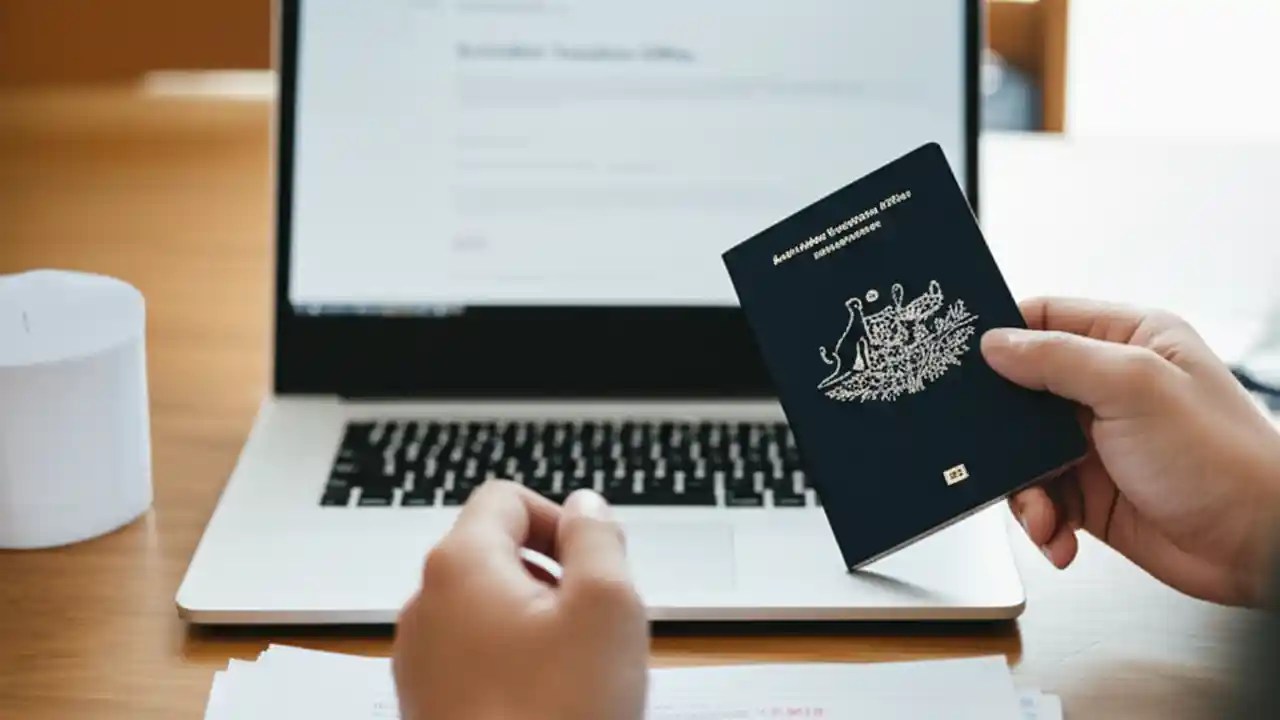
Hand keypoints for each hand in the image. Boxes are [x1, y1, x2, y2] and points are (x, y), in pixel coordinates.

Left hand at [393, 482, 648, 719]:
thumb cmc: (556, 717)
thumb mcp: (607, 606)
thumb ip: (599, 538)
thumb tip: (586, 506)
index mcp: (460, 565)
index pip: (505, 499)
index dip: (560, 520)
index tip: (593, 565)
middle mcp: (426, 606)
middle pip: (497, 555)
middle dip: (554, 579)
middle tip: (595, 627)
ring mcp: (421, 660)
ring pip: (489, 611)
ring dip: (538, 627)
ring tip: (575, 675)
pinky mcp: (428, 705)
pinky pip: (477, 660)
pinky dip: (517, 668)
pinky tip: (549, 706)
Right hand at [981, 298, 1279, 606]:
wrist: (1259, 547)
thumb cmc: (1223, 459)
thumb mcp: (1134, 388)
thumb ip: (1057, 359)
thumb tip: (995, 343)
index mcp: (1127, 340)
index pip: (1043, 319)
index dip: (999, 336)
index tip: (961, 359)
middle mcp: (1109, 387)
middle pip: (1020, 391)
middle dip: (1003, 430)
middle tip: (987, 448)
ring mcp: (1097, 441)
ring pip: (1022, 453)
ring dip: (1023, 489)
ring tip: (1044, 513)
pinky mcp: (1091, 492)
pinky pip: (1040, 498)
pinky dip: (1042, 520)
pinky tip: (1059, 535)